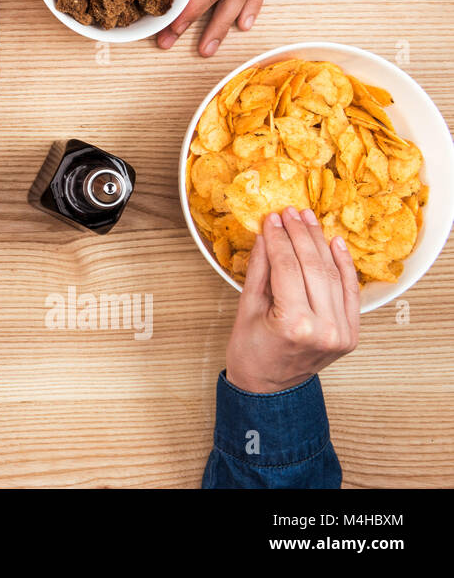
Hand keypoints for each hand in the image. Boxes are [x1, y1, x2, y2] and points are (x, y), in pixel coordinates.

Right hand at [225, 207, 359, 393]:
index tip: (271, 219)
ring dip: (320, 243)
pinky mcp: (351, 333)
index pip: (287, 267)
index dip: (278, 239)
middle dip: (300, 235)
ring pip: (333, 275)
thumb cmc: (250, 351)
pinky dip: (344, 265)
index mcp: (295, 324)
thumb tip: (267, 234)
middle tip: (290, 212)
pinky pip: (350, 291)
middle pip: (314, 268)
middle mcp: (324, 328)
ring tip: (308, 219)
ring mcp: (342, 332)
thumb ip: (260, 269)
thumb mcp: (247, 307)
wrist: (269, 387)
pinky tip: (334, 242)